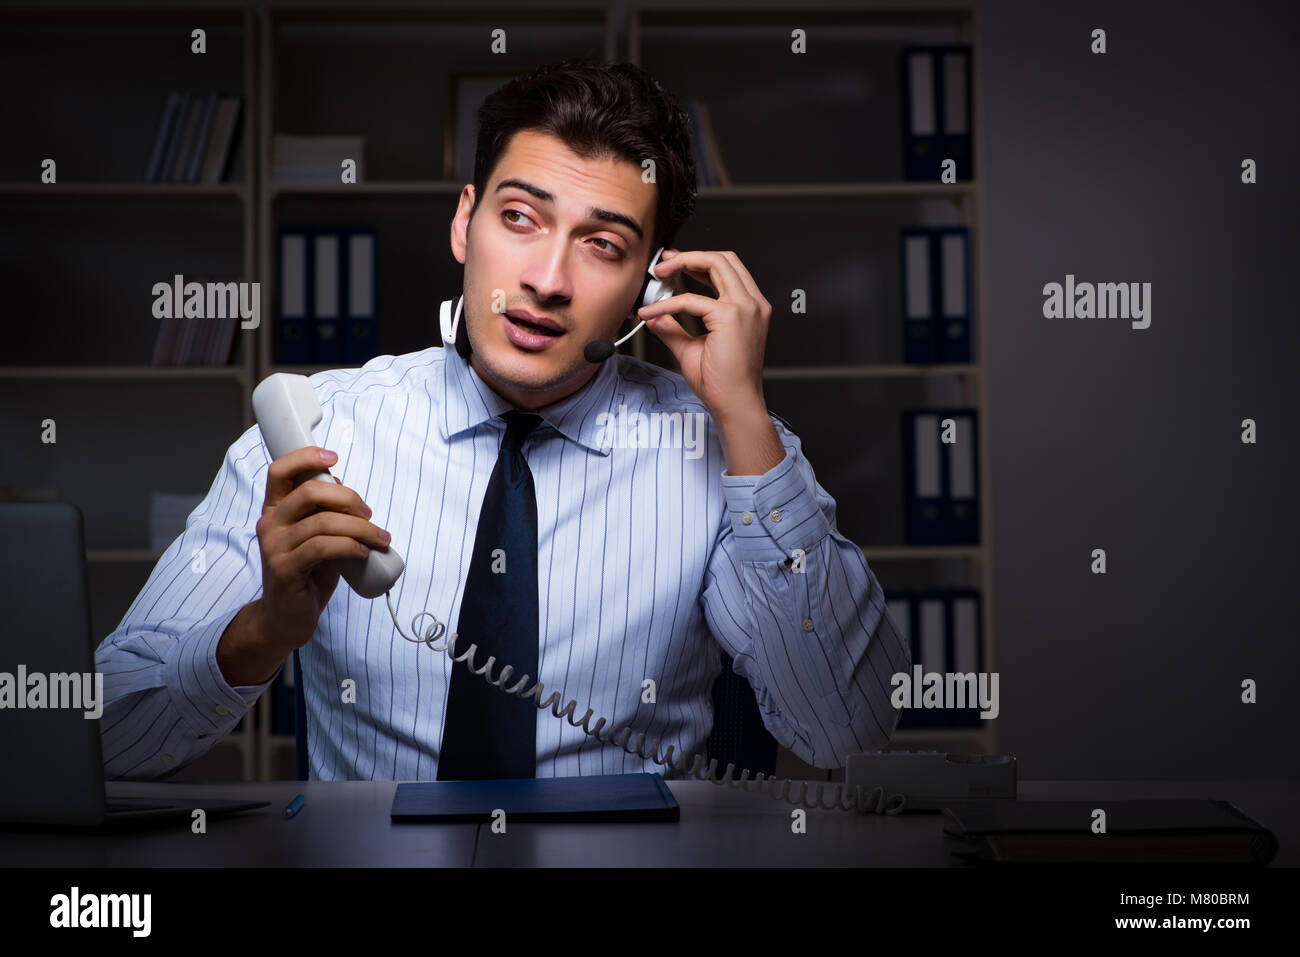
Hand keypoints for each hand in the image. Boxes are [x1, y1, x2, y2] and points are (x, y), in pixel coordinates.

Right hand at [253, 447, 391, 650]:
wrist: (287, 617)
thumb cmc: (307, 573)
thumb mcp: (317, 536)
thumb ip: (326, 513)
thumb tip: (346, 490)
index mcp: (276, 510)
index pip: (280, 471)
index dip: (306, 457)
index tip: (334, 457)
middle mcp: (269, 524)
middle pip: (309, 492)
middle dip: (348, 498)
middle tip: (369, 515)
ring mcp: (274, 547)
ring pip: (323, 522)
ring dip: (360, 528)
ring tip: (379, 539)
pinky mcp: (284, 569)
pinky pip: (323, 548)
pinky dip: (350, 547)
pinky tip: (363, 554)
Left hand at [637, 249, 771, 420]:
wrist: (735, 404)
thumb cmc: (722, 383)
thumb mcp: (692, 348)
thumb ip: (674, 329)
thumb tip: (655, 317)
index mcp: (750, 308)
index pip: (727, 270)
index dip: (698, 261)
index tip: (674, 264)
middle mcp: (752, 303)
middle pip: (724, 258)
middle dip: (690, 255)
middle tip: (663, 264)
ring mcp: (745, 307)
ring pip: (716, 263)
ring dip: (683, 263)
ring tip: (659, 273)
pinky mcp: (730, 317)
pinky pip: (691, 300)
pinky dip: (667, 304)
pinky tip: (652, 312)